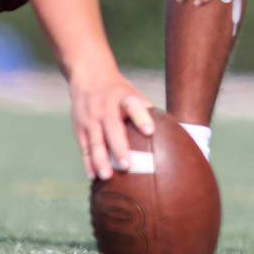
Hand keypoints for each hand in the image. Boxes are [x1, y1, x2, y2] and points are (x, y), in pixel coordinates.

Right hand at [68, 63, 154, 180]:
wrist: (89, 77)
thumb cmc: (119, 92)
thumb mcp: (132, 93)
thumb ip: (146, 111)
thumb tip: (173, 131)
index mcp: (123, 98)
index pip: (133, 106)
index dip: (141, 118)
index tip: (150, 131)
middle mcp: (106, 108)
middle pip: (112, 128)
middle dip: (119, 147)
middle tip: (127, 165)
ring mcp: (91, 118)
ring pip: (95, 141)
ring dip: (100, 159)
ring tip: (107, 176)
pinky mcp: (79, 128)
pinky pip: (84, 148)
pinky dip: (88, 162)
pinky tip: (94, 176)